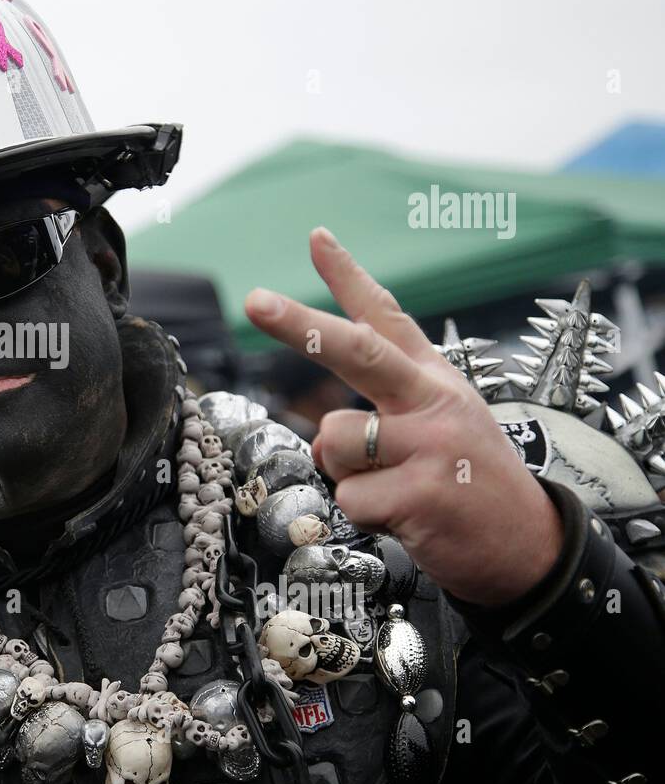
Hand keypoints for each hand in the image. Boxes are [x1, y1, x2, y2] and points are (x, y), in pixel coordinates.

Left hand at [244, 228, 562, 607]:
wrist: (528, 546)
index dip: (348, 276)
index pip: (387, 317)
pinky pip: (350, 496)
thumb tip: (321, 435)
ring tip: (398, 487)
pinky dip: (367, 513)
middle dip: (299, 325)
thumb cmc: (470, 483)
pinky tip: (408, 515)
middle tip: (255, 301)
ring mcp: (430, 444)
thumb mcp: (441, 426)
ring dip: (350, 474)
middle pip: (355, 351)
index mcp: (433, 379)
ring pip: (335, 442)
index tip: (317, 237)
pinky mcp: (423, 492)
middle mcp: (432, 400)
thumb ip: (378, 417)